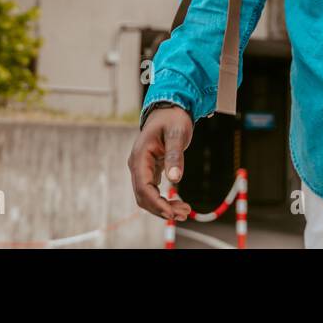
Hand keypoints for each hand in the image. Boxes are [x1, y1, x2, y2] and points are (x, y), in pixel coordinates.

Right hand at [128, 105, 193, 220]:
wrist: (170, 109)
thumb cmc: (173, 119)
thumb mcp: (177, 134)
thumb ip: (175, 155)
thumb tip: (174, 179)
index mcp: (140, 156)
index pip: (143, 187)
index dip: (157, 204)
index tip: (173, 213)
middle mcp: (137, 164)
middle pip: (143, 197)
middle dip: (162, 209)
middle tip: (185, 213)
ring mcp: (141, 168)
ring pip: (147, 196)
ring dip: (163, 207)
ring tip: (185, 211)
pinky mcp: (149, 170)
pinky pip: (152, 191)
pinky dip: (163, 200)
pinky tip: (178, 203)